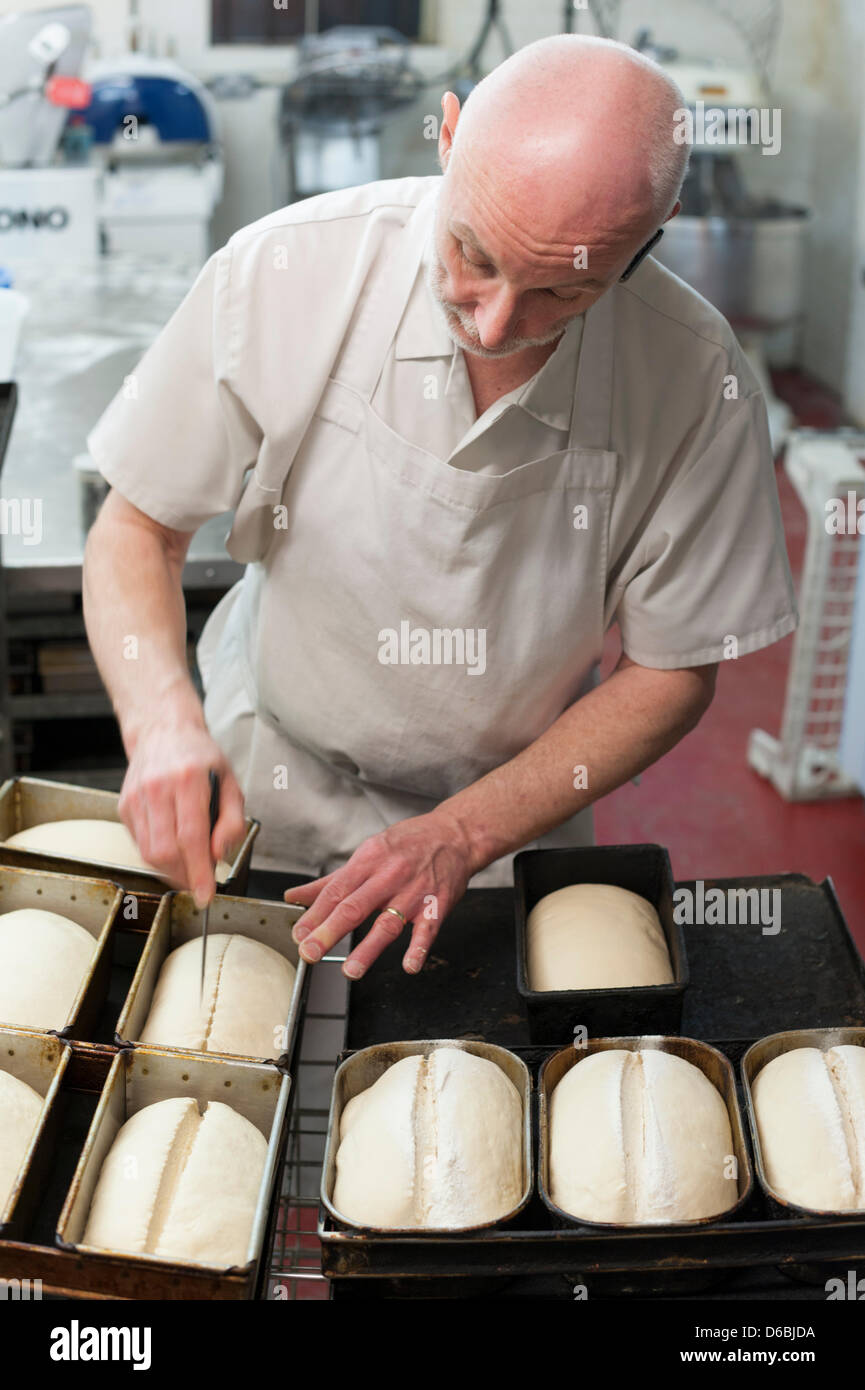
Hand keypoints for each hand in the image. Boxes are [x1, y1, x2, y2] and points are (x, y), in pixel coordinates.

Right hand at [118, 716, 245, 906]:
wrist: (162, 731)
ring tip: (188, 868)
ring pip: (148, 853)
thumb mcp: (231, 782)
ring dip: (170, 871)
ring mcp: (136, 797)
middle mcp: (158, 788)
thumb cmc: (201, 758)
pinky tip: (172, 849)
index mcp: (189, 780)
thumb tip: (219, 856)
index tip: (205, 896)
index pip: (192, 838)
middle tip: (199, 883)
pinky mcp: (124, 806)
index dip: (198, 872)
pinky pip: (139, 844)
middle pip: (166, 851)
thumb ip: (232, 821)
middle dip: (184, 877)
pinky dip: (157, 856)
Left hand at [286, 810, 476, 978]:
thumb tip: (294, 896)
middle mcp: (389, 876)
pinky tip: (409, 965)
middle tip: (310, 952)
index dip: (315, 914)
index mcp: (368, 861)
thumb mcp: (368, 853)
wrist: (455, 834)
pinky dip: (419, 948)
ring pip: (388, 922)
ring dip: (368, 948)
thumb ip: (331, 881)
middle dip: (330, 931)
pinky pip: (428, 929)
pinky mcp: (437, 905)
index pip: (336, 891)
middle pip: (355, 906)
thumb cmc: (408, 844)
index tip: (298, 934)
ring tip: (350, 971)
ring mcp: (414, 892)